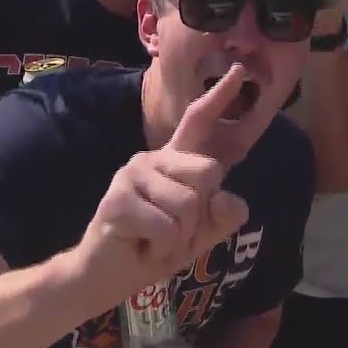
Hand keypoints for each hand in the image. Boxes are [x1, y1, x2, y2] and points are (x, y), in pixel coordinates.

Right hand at [82, 64, 250, 284]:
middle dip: (200, 215)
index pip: (198, 122)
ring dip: (179, 238)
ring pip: (188, 206)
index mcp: (175, 161)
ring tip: (155, 240)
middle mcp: (153, 159)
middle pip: (208, 173)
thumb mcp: (200, 234)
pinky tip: (142, 247)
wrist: (109, 276)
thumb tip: (230, 199)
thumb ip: (223, 217)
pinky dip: (161, 249)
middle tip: (173, 230)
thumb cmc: (156, 247)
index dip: (220, 97)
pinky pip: (166, 228)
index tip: (239, 71)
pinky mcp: (117, 200)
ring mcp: (132, 175)